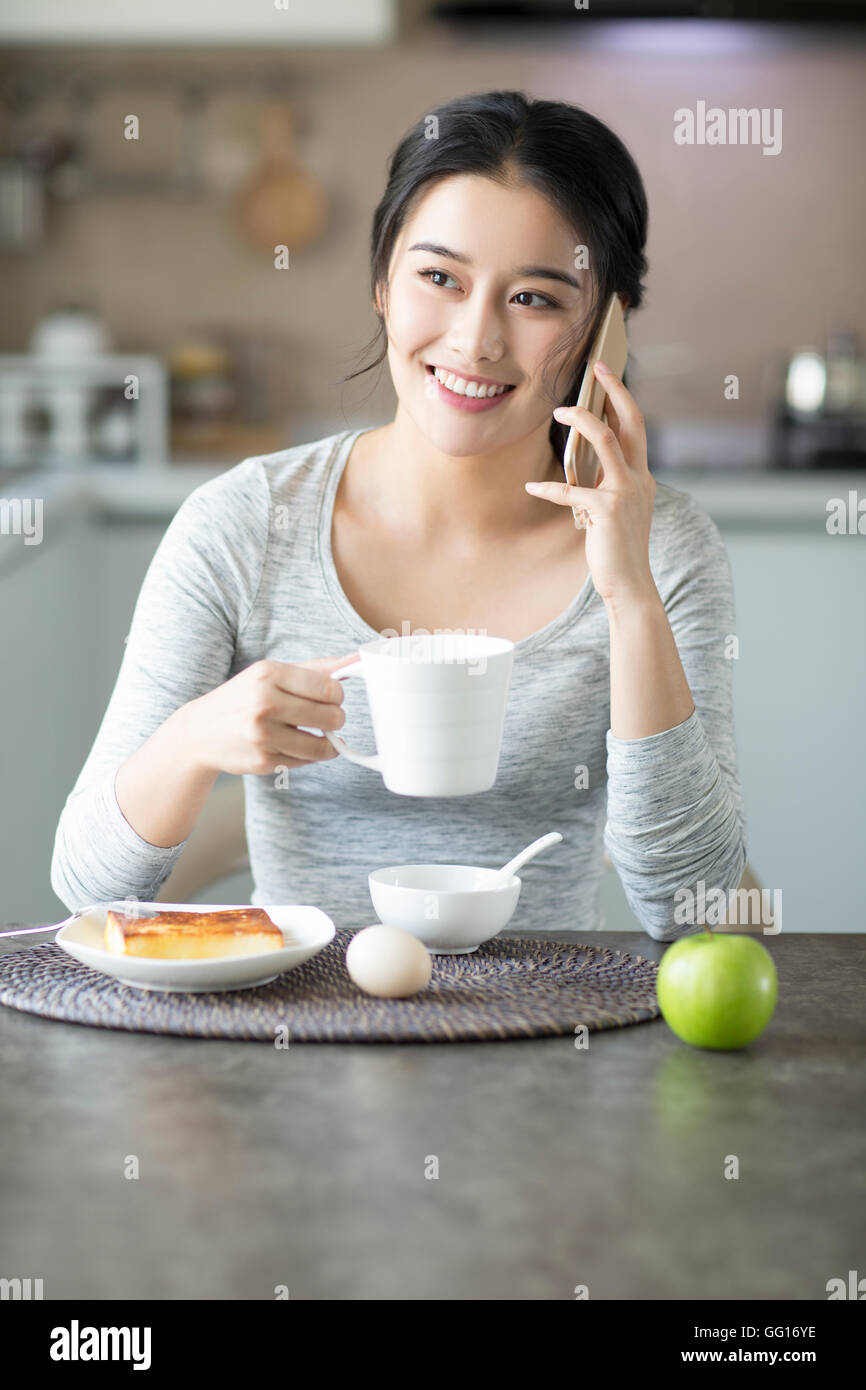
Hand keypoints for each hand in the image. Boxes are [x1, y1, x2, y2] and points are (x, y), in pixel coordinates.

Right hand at [182, 653, 358, 775]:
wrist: (199, 733)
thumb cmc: (243, 699)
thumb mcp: (270, 674)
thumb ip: (315, 668)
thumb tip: (355, 661)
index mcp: (268, 674)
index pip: (330, 688)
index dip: (337, 696)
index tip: (330, 698)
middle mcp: (264, 703)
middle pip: (332, 717)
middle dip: (335, 719)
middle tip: (324, 718)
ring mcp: (263, 735)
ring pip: (324, 745)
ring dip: (326, 742)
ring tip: (314, 734)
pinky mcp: (264, 761)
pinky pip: (307, 761)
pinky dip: (307, 755)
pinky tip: (292, 745)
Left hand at [525, 361, 656, 606]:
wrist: (630, 583)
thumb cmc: (617, 548)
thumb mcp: (617, 510)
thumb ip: (608, 485)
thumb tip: (585, 463)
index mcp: (643, 477)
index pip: (636, 428)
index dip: (622, 398)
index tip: (607, 374)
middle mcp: (640, 479)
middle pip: (632, 422)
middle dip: (616, 390)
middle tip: (597, 367)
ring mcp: (626, 493)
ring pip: (607, 441)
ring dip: (583, 421)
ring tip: (561, 410)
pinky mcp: (606, 511)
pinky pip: (572, 491)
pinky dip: (550, 488)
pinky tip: (532, 488)